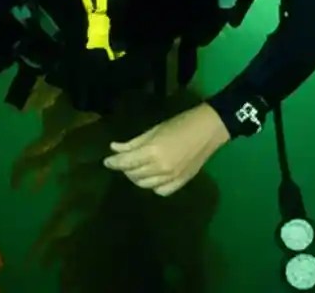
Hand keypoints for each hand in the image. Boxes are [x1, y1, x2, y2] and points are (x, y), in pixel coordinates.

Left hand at [102, 103, 230, 196]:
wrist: (208, 129)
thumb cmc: (180, 123)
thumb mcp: (154, 130)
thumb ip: (133, 142)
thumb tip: (114, 148)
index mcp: (152, 152)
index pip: (126, 162)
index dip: (113, 163)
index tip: (106, 161)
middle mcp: (160, 168)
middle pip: (133, 175)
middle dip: (125, 168)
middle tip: (124, 161)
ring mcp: (171, 178)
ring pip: (144, 185)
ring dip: (137, 177)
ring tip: (137, 168)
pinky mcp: (181, 182)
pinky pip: (161, 191)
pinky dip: (153, 186)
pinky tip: (153, 177)